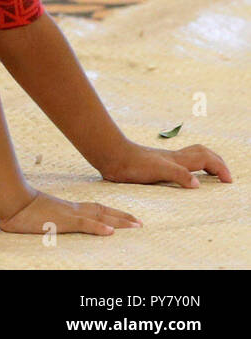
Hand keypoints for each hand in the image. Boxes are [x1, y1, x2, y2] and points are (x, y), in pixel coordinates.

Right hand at [0, 190, 141, 235]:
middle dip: (123, 217)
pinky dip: (98, 227)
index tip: (127, 217)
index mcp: (68, 209)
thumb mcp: (39, 217)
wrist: (12, 202)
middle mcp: (72, 209)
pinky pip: (84, 224)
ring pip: (100, 216)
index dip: (112, 212)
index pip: (95, 209)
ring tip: (136, 226)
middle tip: (141, 223)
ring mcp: (69, 214)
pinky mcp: (63, 221)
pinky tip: (110, 231)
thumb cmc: (20, 210)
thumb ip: (47, 220)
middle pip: (103, 211)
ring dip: (119, 221)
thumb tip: (47, 224)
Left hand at [98, 140, 232, 187]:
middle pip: (202, 153)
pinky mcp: (155, 164)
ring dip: (205, 161)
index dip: (220, 169)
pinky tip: (182, 174)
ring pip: (191, 155)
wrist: (110, 156)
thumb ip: (179, 175)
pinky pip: (179, 162)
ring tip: (210, 173)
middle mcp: (173, 158)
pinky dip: (188, 166)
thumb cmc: (132, 164)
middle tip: (224, 175)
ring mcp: (164, 159)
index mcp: (178, 160)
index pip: (207, 160)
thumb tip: (197, 185)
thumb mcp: (158, 171)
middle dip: (216, 162)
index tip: (228, 182)